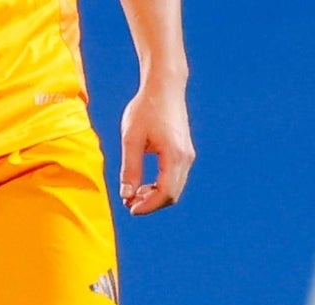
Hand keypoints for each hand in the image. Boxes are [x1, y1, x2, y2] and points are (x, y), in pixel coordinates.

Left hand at [117, 78, 192, 214]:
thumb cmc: (146, 108)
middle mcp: (186, 158)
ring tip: (134, 193)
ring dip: (156, 196)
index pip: (165, 193)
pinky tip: (144, 184)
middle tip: (129, 203)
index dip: (148, 206)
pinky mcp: (185, 152)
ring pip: (175, 188)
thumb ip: (130, 169)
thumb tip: (126, 194)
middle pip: (172, 195)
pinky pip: (175, 178)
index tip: (130, 208)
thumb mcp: (131, 139)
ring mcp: (188, 155)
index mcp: (174, 155)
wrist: (164, 86)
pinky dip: (161, 186)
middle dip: (151, 204)